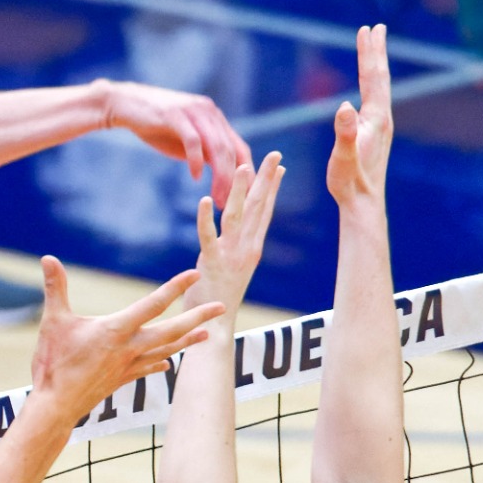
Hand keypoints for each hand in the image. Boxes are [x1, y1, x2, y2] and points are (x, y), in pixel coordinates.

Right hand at [29, 260, 223, 419]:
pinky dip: (161, 362)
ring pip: (166, 350)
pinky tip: (168, 361)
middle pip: (171, 329)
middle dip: (198, 317)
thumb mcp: (53, 321)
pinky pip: (148, 368)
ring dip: (187, 341)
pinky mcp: (122, 379)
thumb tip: (47, 257)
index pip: (153, 303)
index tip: (194, 275)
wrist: (56, 406)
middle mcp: (129, 347)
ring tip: (206, 335)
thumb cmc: (53, 363)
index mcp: (117, 329)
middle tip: (222, 307)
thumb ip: (55, 288)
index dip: (175, 287)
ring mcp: (128, 366)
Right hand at [102, 82, 252, 204]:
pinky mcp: (175, 115)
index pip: (239, 147)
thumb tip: (222, 173)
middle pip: (230, 150)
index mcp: (214, 118)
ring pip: (215, 146)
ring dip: (219, 175)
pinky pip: (193, 141)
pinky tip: (195, 177)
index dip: (245, 173)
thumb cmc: (155, 125)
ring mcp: (192, 111)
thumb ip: (205, 151)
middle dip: (232, 181)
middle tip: (228, 205)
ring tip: (216, 197)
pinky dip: (196, 160)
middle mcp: (208, 112)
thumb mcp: (186, 140)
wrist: (124, 104)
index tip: (245, 198)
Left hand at [193, 150, 284, 311]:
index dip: (272, 188)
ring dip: (240, 190)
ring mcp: (230, 256)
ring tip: (244, 165)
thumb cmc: (220, 298)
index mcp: (252, 249)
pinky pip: (208, 236)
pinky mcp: (212, 263)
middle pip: (258, 208)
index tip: (279, 166)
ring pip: (236, 216)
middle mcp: (246, 249)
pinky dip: (205, 218)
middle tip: (275, 154)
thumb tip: (242, 232)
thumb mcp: (235, 268)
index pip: (264, 212)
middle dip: (266, 179)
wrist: (216, 328)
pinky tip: (203, 200)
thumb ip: (239, 248)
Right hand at [326, 24, 392, 207]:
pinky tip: (366, 88)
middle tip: (376, 28)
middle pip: (379, 78)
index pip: (373, 78)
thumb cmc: (350, 183)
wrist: (363, 204)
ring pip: (378, 89)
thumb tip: (344, 106)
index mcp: (375, 119)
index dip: (369, 54)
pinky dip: (370, 85)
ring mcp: (379, 127)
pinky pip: (373, 101)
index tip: (368, 30)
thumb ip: (344, 132)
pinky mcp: (374, 135)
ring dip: (374, 67)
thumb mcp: (343, 157)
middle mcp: (382, 119)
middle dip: (376, 52)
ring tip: (372, 50)